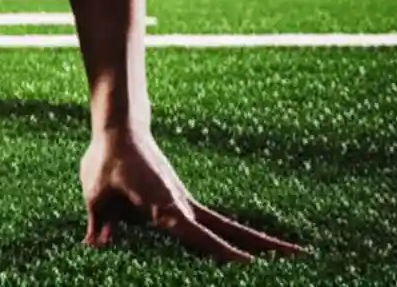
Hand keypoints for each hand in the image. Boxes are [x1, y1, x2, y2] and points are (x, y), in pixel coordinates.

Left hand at [80, 128, 303, 261]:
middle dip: (262, 247)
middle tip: (301, 259)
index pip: (199, 237)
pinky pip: (212, 220)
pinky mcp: (182, 199)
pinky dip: (231, 233)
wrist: (121, 128)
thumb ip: (99, 222)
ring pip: (227, 226)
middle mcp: (183, 206)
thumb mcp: (96, 192)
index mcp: (165, 207)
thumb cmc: (107, 159)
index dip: (223, 254)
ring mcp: (186, 202)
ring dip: (257, 241)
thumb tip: (94, 247)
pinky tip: (245, 246)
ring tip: (295, 254)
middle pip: (229, 231)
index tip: (250, 267)